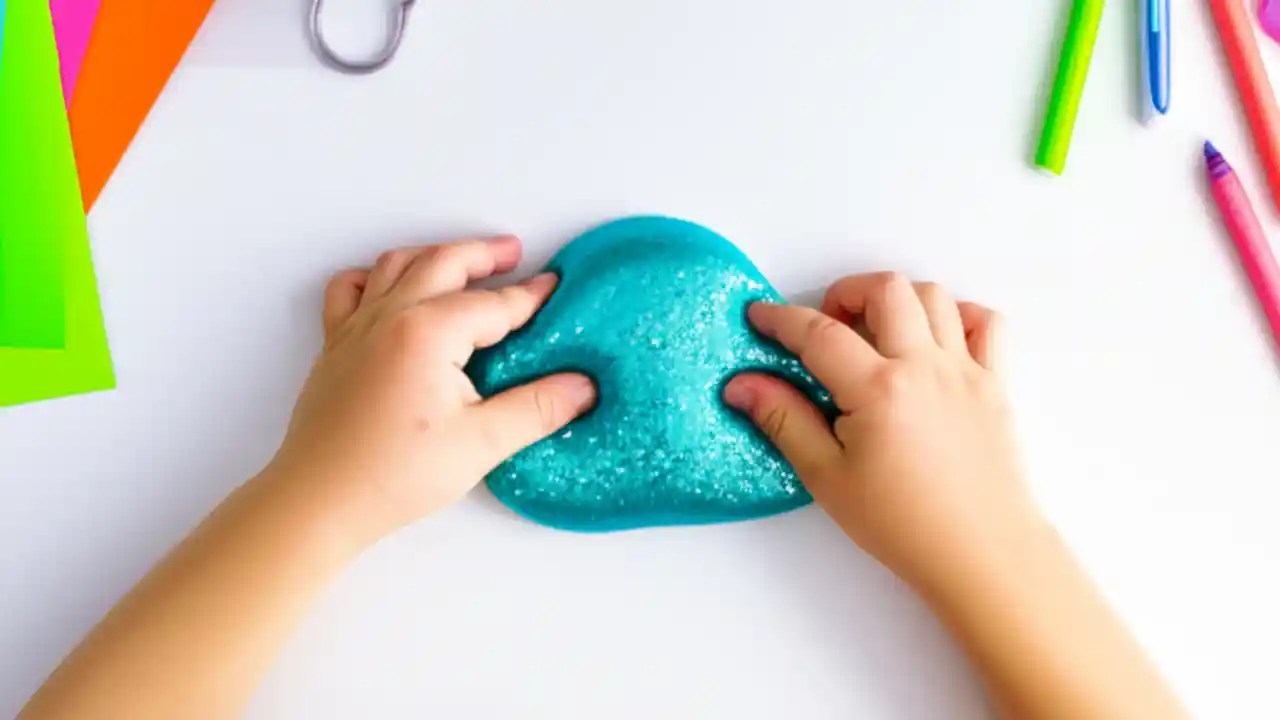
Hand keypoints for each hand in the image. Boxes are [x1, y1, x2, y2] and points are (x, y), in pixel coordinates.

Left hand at [271, 236, 595, 545]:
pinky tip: (387, 286)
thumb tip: (582, 387)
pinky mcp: (335, 347)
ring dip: (434, 255)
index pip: (493, 304)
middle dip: (482, 255)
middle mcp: (390, 316)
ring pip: (396, 265)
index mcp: (428, 332)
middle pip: (443, 263)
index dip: (529, 296)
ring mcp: (356, 328)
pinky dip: (373, 276)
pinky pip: (350, 290)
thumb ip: (536, 409)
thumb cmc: (395, 474)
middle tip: (513, 254)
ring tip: (461, 260)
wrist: (319, 500)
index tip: (556, 288)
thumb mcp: (481, 444)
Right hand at [724, 272, 1035, 592]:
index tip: (760, 315)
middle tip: (827, 325)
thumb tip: (742, 384)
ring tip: (876, 333)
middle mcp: (925, 367)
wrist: (982, 554)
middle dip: (846, 292)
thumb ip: (785, 421)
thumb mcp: (827, 478)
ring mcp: (966, 371)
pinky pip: (987, 324)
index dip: (782, 318)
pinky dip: (958, 317)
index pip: (819, 333)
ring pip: (934, 297)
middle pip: (885, 290)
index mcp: (878, 390)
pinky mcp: (996, 384)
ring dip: (898, 301)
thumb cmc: (902, 525)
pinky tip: (934, 342)